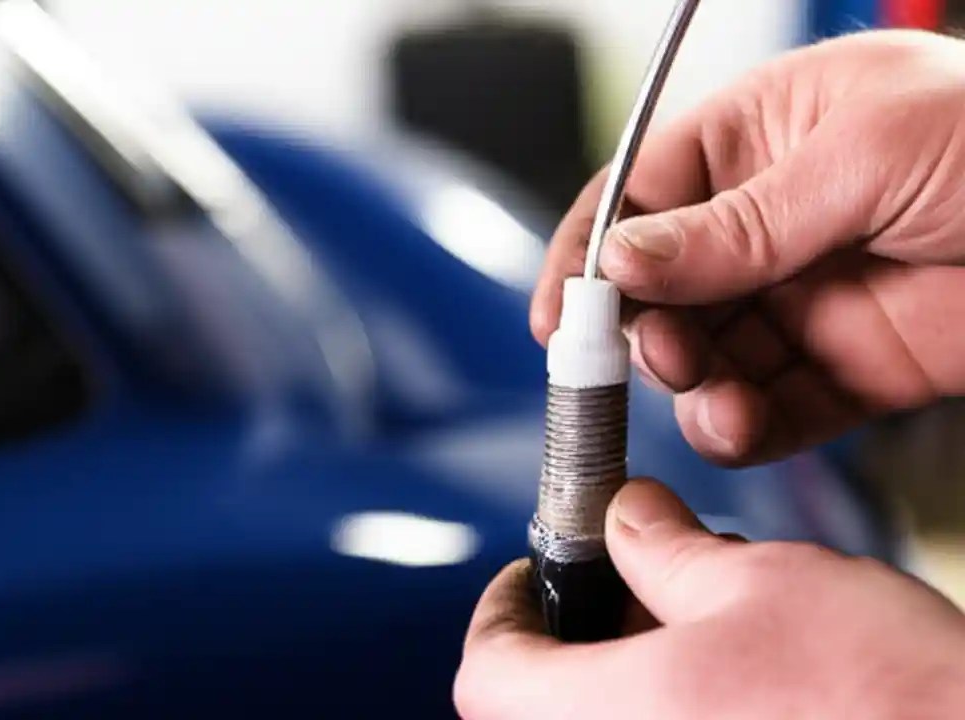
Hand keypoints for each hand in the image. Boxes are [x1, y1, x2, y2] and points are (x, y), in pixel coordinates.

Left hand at [454, 479, 964, 718]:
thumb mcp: (754, 583)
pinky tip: (744, 669)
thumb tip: (627, 516)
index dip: (500, 612)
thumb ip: (664, 548)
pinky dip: (677, 704)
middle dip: (586, 630)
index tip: (536, 573)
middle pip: (543, 701)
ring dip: (636, 666)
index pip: (485, 674)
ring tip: (710, 615)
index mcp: (602, 716)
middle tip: (636, 582)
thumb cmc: (879, 691)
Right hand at [533, 29, 964, 466]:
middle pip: (662, 288)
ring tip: (714, 398)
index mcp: (762, 139)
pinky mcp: (847, 370)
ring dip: (692, 388)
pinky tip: (743, 425)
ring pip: (706, 358)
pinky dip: (742, 428)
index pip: (640, 196)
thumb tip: (625, 257)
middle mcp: (771, 223)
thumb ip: (737, 220)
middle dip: (644, 331)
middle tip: (656, 357)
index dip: (590, 252)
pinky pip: (769, 408)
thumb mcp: (864, 154)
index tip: (563, 314)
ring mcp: (806, 299)